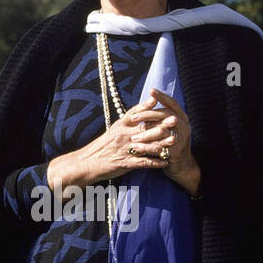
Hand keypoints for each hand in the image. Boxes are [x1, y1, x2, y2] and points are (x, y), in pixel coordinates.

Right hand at [45, 96, 177, 188]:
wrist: (87, 163)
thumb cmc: (101, 147)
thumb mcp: (113, 131)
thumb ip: (127, 124)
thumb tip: (140, 115)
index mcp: (119, 126)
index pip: (133, 114)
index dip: (145, 106)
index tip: (155, 98)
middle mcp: (122, 136)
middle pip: (144, 128)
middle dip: (161, 124)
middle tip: (174, 119)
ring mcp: (124, 149)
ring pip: (146, 145)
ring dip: (162, 143)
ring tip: (174, 140)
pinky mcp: (125, 163)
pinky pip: (142, 163)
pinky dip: (154, 163)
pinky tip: (165, 162)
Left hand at [143, 88, 199, 196]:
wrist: (182, 166)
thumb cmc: (172, 144)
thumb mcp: (169, 129)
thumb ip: (161, 117)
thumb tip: (148, 101)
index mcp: (182, 118)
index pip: (172, 104)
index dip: (162, 97)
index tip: (151, 90)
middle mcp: (184, 126)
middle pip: (165, 116)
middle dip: (148, 115)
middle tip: (133, 118)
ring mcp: (182, 139)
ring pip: (162, 132)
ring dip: (145, 134)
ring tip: (133, 137)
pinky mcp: (176, 152)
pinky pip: (159, 148)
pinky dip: (146, 148)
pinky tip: (136, 148)